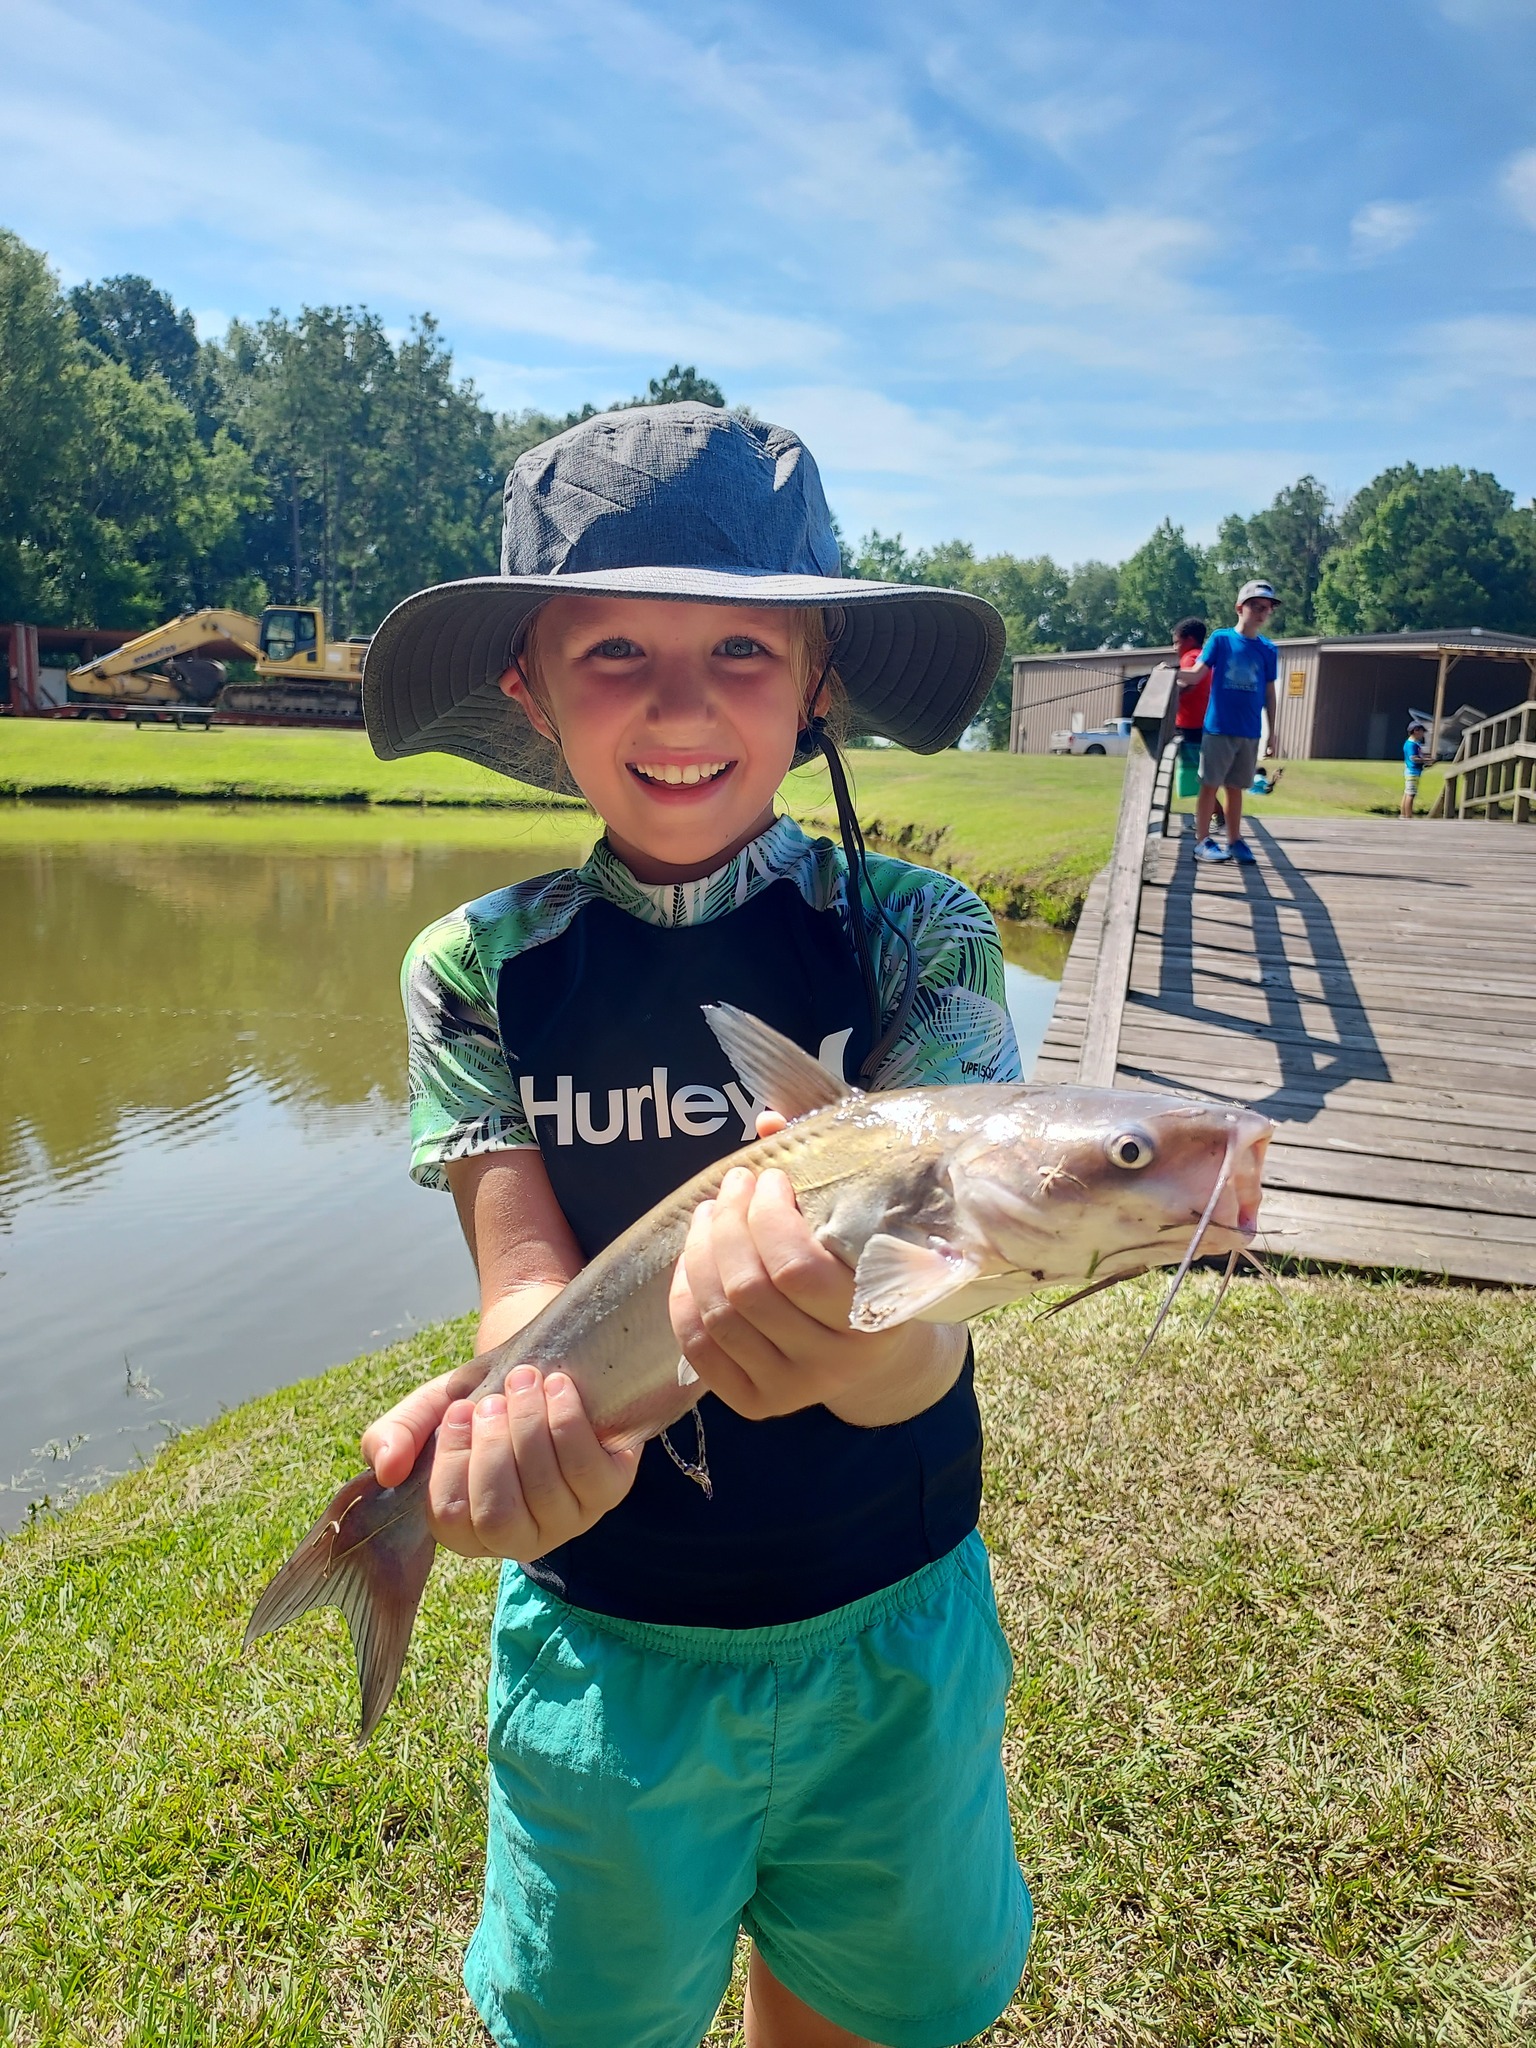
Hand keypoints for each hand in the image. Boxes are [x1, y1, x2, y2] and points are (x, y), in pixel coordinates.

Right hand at [362, 1364, 639, 1559]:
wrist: (544, 1371)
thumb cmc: (483, 1400)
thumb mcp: (434, 1410)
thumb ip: (397, 1434)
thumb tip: (385, 1467)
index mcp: (468, 1528)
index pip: (449, 1516)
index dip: (452, 1461)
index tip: (461, 1410)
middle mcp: (519, 1538)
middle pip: (499, 1513)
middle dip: (493, 1449)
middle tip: (492, 1399)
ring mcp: (569, 1520)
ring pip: (544, 1489)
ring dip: (529, 1425)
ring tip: (523, 1380)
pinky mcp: (612, 1491)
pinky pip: (589, 1469)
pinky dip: (568, 1422)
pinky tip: (557, 1387)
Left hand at [669, 1165, 966, 1428]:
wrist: (874, 1351)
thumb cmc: (867, 1269)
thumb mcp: (862, 1225)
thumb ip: (823, 1172)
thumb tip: (768, 1121)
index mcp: (872, 1320)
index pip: (797, 1269)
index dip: (768, 1216)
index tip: (769, 1178)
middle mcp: (833, 1365)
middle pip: (749, 1290)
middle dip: (729, 1224)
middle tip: (732, 1187)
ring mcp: (790, 1390)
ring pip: (719, 1315)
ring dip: (701, 1251)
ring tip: (708, 1214)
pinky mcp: (755, 1404)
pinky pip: (699, 1347)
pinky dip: (685, 1297)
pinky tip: (693, 1261)